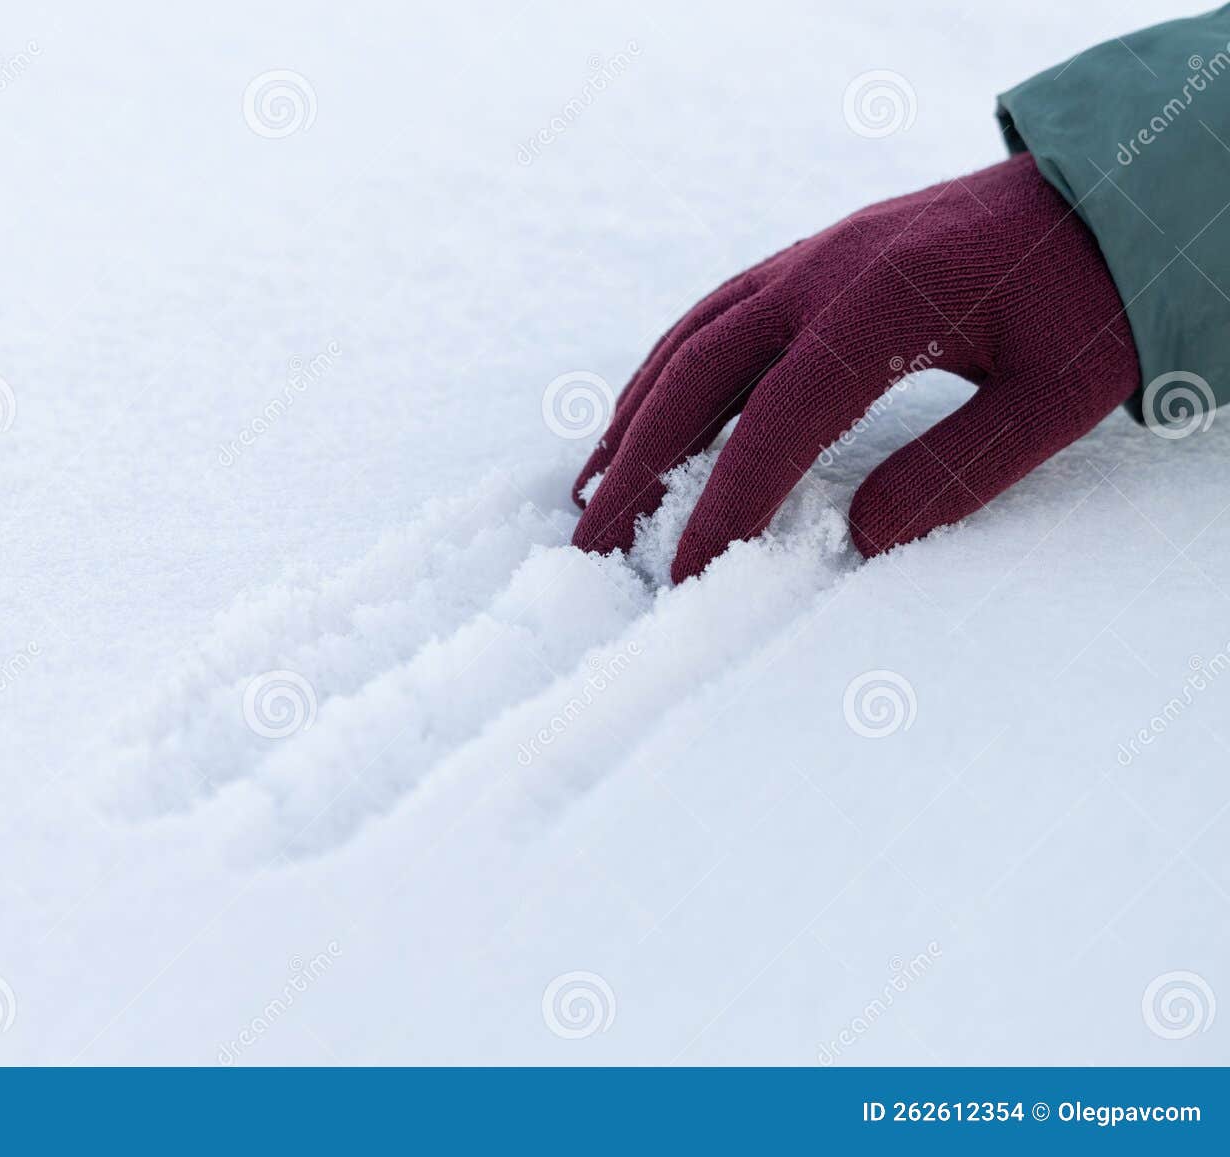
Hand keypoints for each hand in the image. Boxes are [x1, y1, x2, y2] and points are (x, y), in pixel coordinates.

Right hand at [572, 152, 1139, 582]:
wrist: (1094, 191)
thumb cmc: (1084, 297)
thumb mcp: (1058, 393)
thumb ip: (961, 467)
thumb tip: (862, 539)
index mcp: (882, 302)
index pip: (776, 419)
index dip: (725, 501)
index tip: (686, 572)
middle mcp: (822, 273)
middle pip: (696, 374)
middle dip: (636, 465)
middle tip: (591, 543)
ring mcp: (806, 260)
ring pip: (688, 342)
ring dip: (632, 419)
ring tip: (589, 493)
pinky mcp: (804, 263)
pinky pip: (710, 320)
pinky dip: (663, 377)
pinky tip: (642, 422)